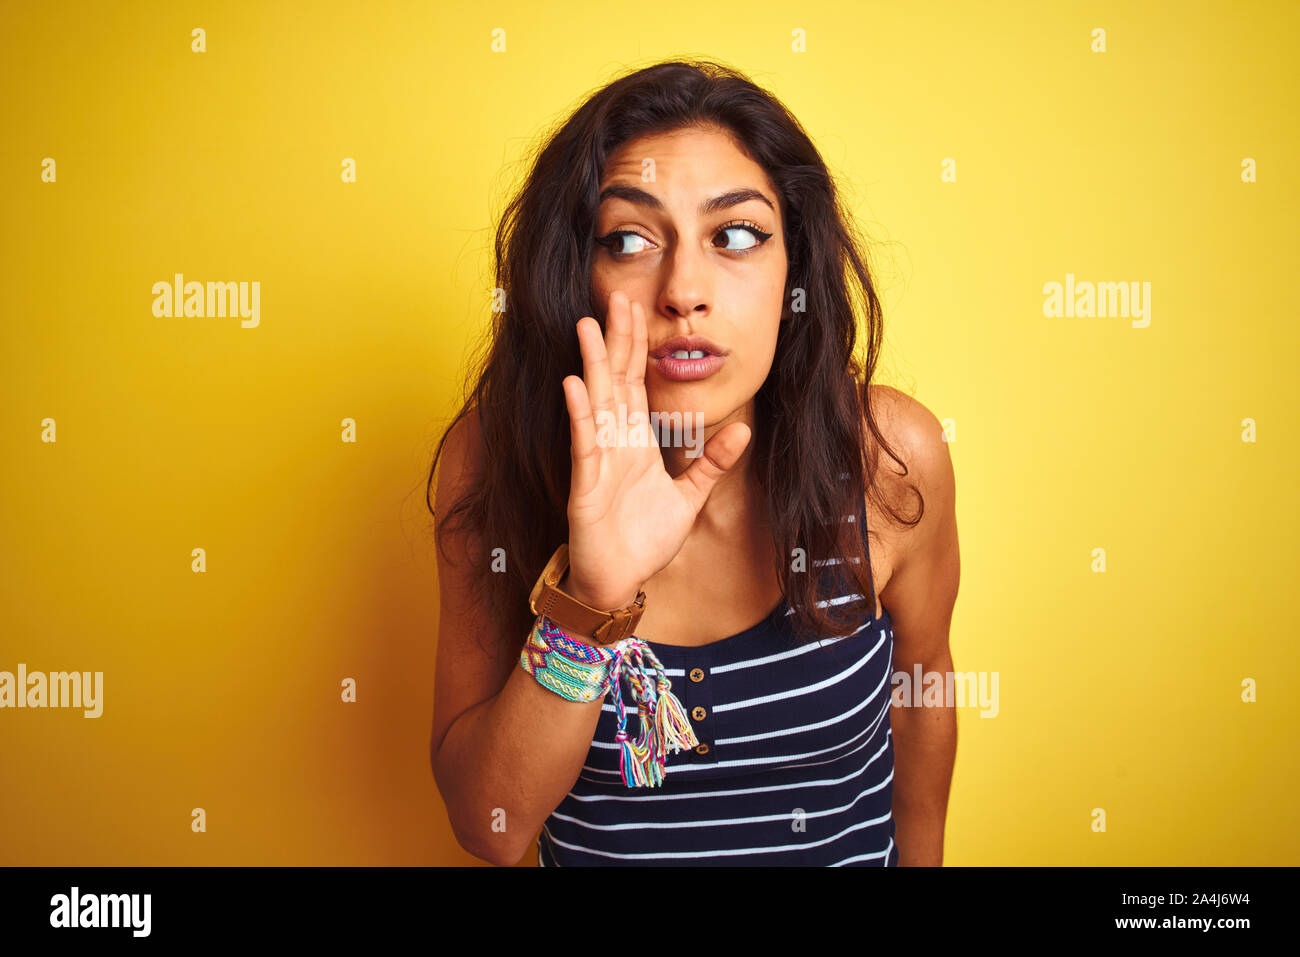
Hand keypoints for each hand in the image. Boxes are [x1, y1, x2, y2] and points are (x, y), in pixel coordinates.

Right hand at [560, 289, 751, 609]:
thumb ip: (711, 464)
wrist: (618, 582)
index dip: (636, 347)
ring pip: (595, 403)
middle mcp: (613, 443)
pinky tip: (576, 384)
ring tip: (588, 325)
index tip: (636, 309)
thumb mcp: (689, 498)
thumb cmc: (645, 541)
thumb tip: (744, 431)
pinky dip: (580, 414)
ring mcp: (597, 461)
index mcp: (635, 443)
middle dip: (616, 340)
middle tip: (616, 297)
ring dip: (592, 364)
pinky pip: (583, 444)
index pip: (635, 384)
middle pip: (615, 381)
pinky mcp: (585, 485)